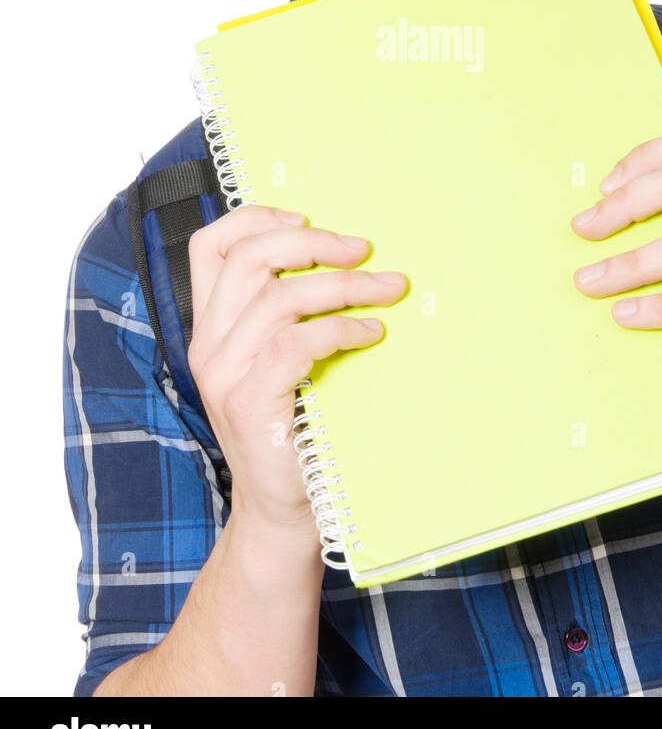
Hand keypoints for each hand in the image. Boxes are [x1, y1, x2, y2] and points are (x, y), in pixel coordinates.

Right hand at [187, 205, 406, 535]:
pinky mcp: (250, 403)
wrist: (284, 512)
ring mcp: (225, 374)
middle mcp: (208, 344)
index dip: (255, 217)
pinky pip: (295, 343)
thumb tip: (345, 254)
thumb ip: (287, 315)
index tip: (306, 216)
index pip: (210, 246)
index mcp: (210, 326)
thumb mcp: (281, 361)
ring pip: (279, 295)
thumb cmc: (296, 429)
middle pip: (250, 257)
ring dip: (343, 285)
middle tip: (364, 249)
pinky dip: (340, 328)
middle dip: (313, 242)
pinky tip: (372, 332)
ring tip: (388, 289)